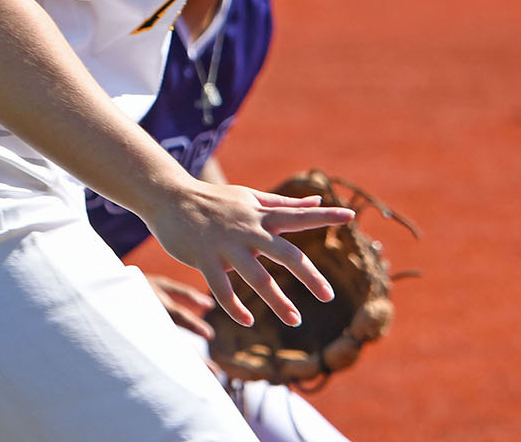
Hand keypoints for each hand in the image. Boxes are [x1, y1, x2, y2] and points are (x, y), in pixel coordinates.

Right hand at [143, 181, 353, 327]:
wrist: (170, 198)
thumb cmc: (214, 201)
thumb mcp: (251, 198)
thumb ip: (285, 204)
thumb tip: (318, 200)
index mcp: (261, 215)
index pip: (299, 214)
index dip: (324, 216)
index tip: (351, 217)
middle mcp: (248, 230)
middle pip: (285, 253)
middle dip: (308, 275)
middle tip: (328, 296)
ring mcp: (226, 245)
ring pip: (256, 277)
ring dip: (277, 301)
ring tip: (295, 320)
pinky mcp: (204, 259)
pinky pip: (222, 289)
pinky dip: (235, 307)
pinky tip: (248, 321)